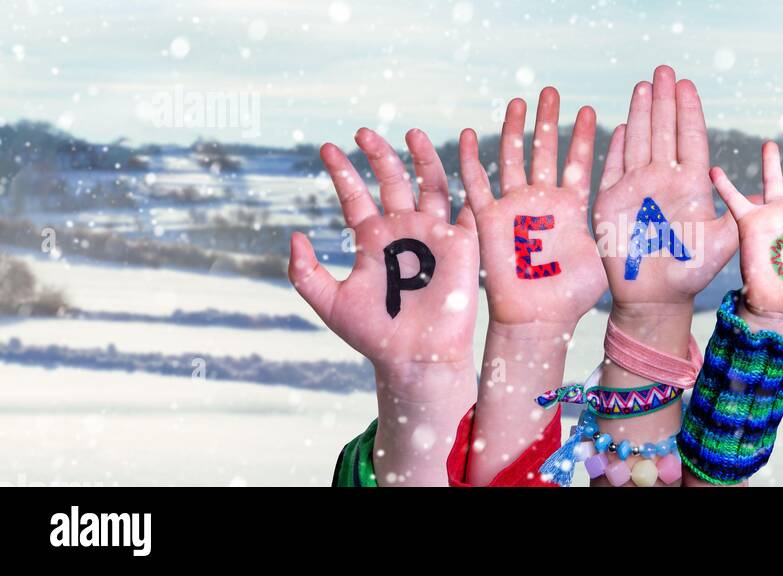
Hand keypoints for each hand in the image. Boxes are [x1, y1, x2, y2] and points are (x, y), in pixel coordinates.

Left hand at [289, 128, 479, 381]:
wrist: (417, 357)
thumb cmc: (375, 335)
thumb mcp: (330, 303)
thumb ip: (305, 272)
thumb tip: (295, 236)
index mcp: (372, 240)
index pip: (355, 197)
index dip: (341, 172)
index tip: (326, 149)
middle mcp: (403, 231)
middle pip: (392, 181)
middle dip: (378, 155)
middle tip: (362, 132)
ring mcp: (433, 235)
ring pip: (430, 185)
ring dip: (422, 158)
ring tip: (410, 132)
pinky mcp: (461, 245)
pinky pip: (467, 206)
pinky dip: (469, 180)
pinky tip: (466, 153)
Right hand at [459, 87, 606, 328]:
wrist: (540, 318)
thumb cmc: (575, 295)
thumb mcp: (606, 253)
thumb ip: (619, 223)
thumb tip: (648, 208)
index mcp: (571, 207)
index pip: (577, 162)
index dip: (581, 137)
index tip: (587, 110)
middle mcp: (542, 202)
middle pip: (544, 151)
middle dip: (547, 121)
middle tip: (552, 91)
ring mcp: (515, 208)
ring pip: (513, 159)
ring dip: (516, 130)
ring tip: (520, 101)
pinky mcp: (490, 220)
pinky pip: (477, 185)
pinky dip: (471, 160)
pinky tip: (471, 134)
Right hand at [593, 65, 736, 310]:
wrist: (655, 297)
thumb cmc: (691, 272)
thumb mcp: (723, 241)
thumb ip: (741, 214)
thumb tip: (770, 195)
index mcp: (691, 184)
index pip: (690, 138)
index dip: (688, 112)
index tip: (687, 85)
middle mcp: (664, 179)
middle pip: (663, 131)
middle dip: (664, 100)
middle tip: (665, 70)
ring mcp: (637, 187)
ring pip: (640, 140)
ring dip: (641, 113)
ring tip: (644, 85)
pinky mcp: (612, 200)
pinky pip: (615, 165)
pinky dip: (617, 145)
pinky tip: (620, 122)